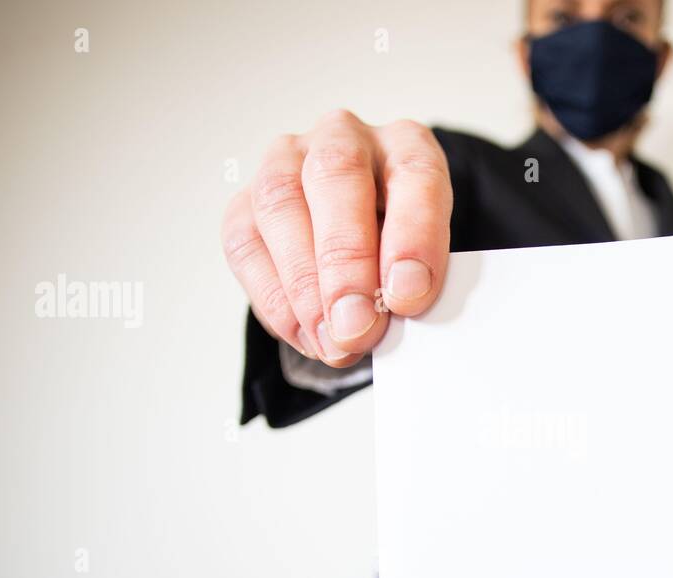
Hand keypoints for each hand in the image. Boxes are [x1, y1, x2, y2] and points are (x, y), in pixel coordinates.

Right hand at [222, 111, 452, 366]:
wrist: (358, 244)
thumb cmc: (400, 251)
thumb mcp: (426, 260)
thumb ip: (416, 280)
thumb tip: (392, 319)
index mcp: (405, 145)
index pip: (415, 172)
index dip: (413, 235)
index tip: (408, 296)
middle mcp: (343, 139)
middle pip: (337, 176)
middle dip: (346, 262)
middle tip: (357, 326)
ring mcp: (286, 163)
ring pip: (280, 203)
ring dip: (304, 285)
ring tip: (331, 342)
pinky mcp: (245, 203)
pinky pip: (247, 245)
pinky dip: (275, 299)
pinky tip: (305, 336)